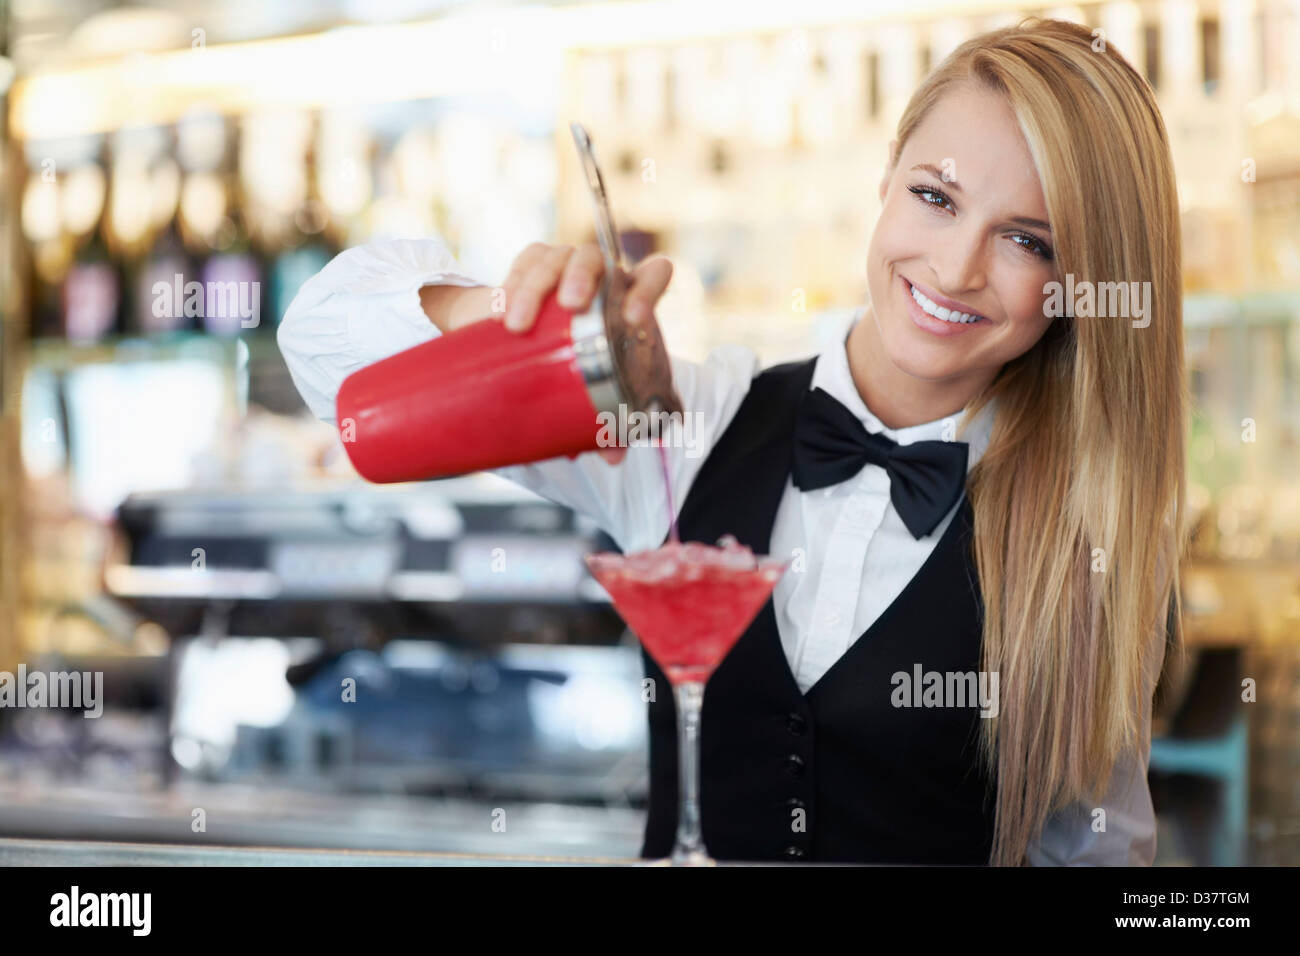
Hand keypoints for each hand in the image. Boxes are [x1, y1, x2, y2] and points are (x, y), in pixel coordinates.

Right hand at [500, 241, 673, 464]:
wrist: (522, 340)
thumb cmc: (570, 364)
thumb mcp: (589, 391)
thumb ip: (603, 422)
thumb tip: (613, 455)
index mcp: (626, 300)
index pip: (653, 273)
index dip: (650, 285)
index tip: (633, 317)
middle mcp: (600, 276)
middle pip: (598, 258)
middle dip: (583, 277)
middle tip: (569, 306)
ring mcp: (565, 264)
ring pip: (558, 257)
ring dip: (536, 286)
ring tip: (518, 324)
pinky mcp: (532, 261)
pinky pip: (527, 260)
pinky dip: (513, 282)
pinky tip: (500, 310)